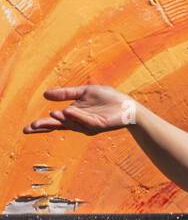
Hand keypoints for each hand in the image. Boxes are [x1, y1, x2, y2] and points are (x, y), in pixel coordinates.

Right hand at [22, 85, 137, 134]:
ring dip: (61, 119)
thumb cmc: (106, 99)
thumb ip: (65, 93)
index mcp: (74, 116)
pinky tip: (67, 112)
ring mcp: (89, 125)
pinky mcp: (99, 124)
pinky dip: (77, 116)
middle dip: (46, 127)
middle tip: (31, 128)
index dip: (42, 125)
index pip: (55, 122)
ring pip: (72, 123)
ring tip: (50, 115)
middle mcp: (79, 123)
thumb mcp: (83, 92)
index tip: (29, 128)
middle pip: (60, 126)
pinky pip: (86, 121)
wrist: (126, 105)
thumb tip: (45, 94)